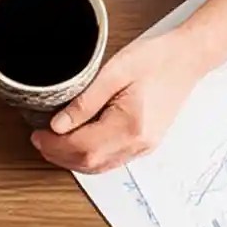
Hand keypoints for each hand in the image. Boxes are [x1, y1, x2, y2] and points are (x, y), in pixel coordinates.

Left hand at [30, 29, 204, 173]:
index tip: (38, 134)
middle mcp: (139, 143)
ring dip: (72, 159)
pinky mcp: (144, 144)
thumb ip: (85, 101)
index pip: (83, 149)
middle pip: (90, 164)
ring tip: (53, 142)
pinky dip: (89, 157)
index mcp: (131, 126)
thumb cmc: (157, 59)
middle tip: (40, 140)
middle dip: (59, 155)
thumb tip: (58, 125)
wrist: (188, 59)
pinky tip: (76, 143)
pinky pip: (111, 160)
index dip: (55, 146)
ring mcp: (143, 147)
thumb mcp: (114, 71)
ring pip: (99, 167)